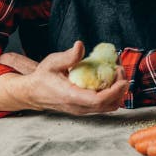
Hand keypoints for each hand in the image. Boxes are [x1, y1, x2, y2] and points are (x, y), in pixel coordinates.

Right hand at [0, 41, 128, 114]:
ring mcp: (82, 110)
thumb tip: (80, 46)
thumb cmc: (43, 77)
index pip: (98, 100)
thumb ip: (68, 56)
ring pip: (108, 107)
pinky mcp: (84, 108)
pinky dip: (111, 93)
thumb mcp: (52, 62)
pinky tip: (109, 78)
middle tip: (119, 69)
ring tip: (115, 72)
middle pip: (108, 105)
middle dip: (120, 88)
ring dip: (117, 91)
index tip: (122, 78)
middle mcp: (79, 107)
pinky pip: (103, 105)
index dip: (114, 90)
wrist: (33, 93)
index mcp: (71, 96)